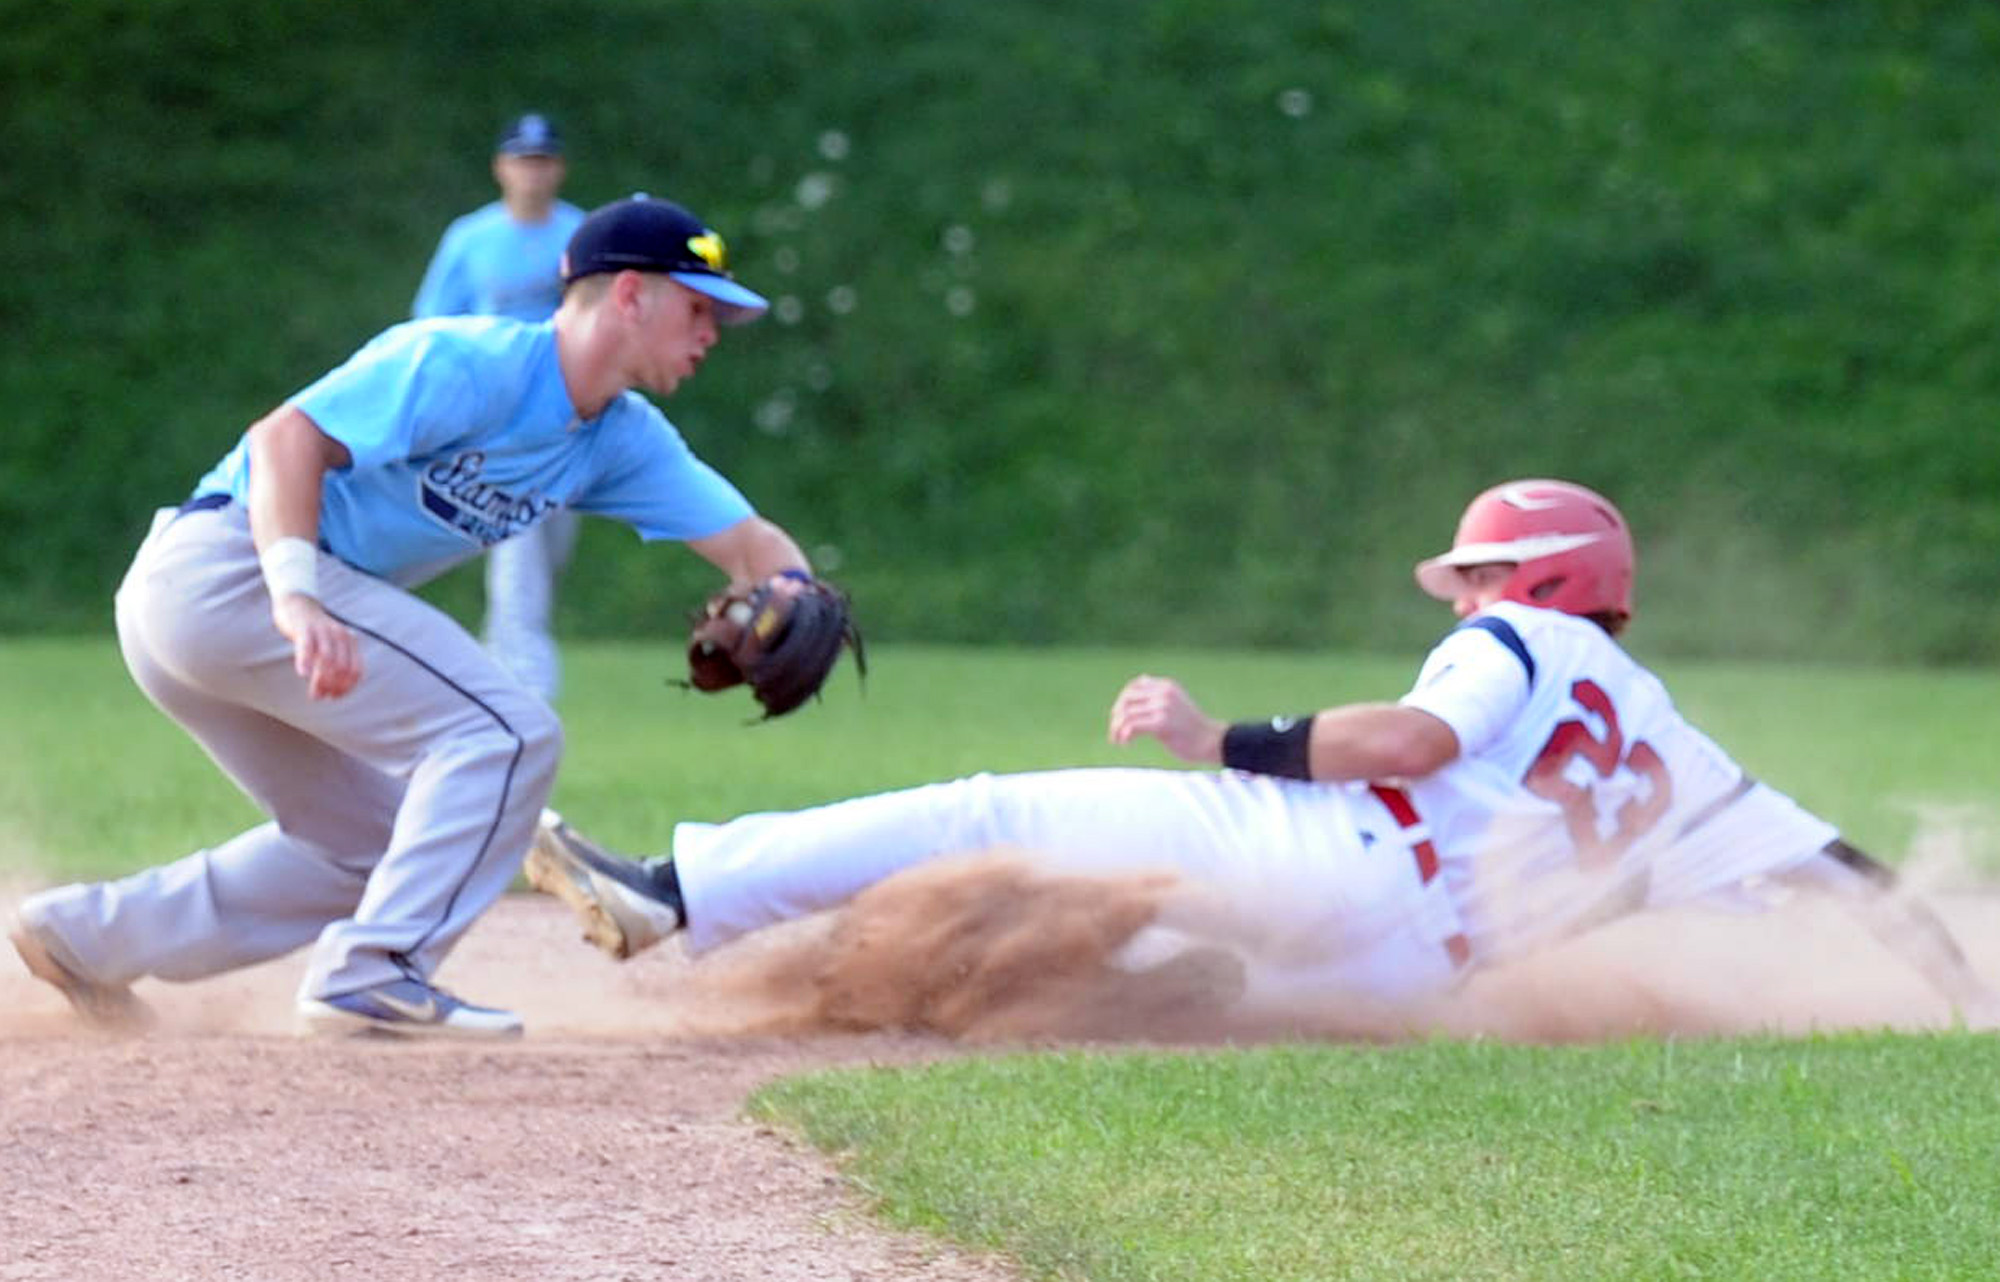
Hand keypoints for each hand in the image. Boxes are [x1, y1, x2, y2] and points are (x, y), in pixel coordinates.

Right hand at [271, 594, 361, 699]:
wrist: (297, 604)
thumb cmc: (314, 632)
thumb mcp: (331, 646)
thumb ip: (337, 665)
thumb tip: (336, 693)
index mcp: (351, 642)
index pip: (356, 671)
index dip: (347, 687)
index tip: (334, 697)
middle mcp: (340, 636)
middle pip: (342, 668)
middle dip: (333, 687)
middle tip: (320, 697)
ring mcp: (323, 631)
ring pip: (327, 660)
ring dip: (321, 681)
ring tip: (314, 695)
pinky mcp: (305, 628)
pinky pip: (307, 647)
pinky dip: (306, 662)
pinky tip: (302, 675)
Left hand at [1107, 674, 1224, 763]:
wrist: (1212, 742)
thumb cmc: (1192, 729)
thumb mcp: (1175, 705)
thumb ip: (1157, 699)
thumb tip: (1135, 694)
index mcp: (1166, 686)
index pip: (1134, 686)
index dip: (1121, 701)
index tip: (1118, 717)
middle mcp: (1164, 692)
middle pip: (1126, 699)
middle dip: (1116, 716)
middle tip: (1114, 733)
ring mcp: (1163, 706)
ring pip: (1126, 713)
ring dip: (1117, 729)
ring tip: (1118, 741)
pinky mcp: (1162, 722)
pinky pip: (1132, 725)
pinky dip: (1124, 735)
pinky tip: (1125, 743)